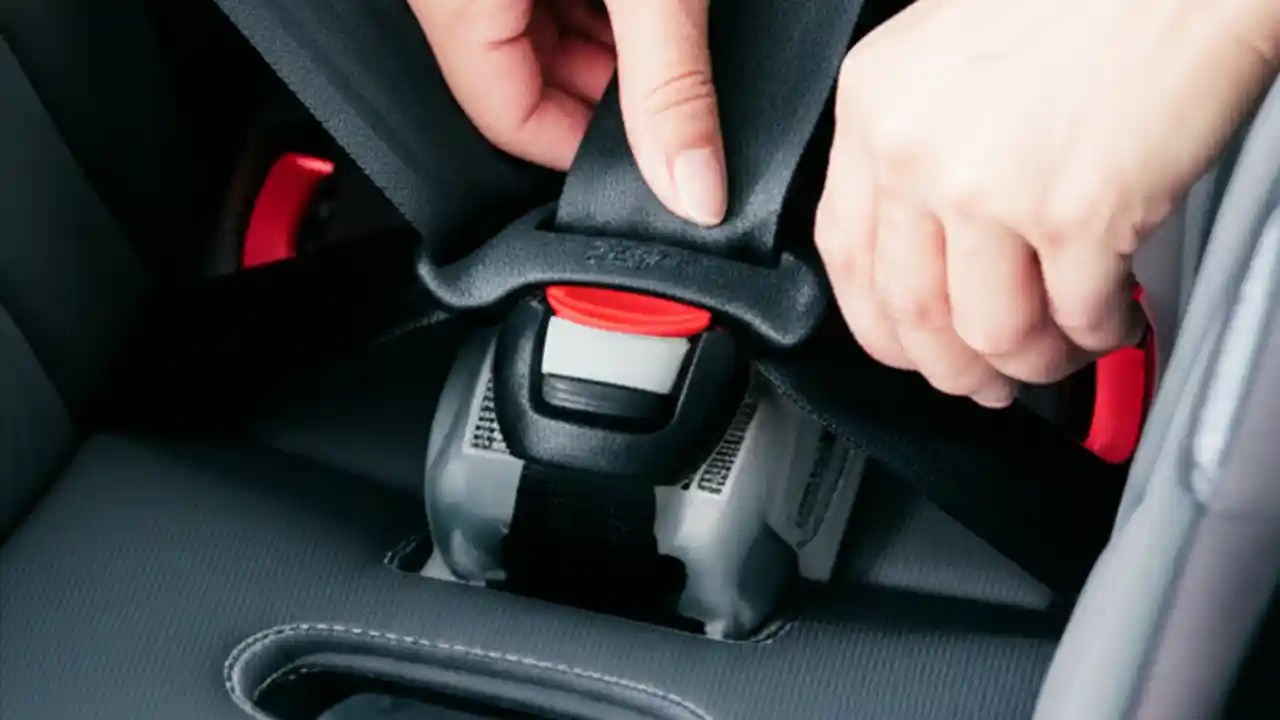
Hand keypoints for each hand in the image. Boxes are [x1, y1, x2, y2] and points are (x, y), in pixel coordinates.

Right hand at [409, 0, 727, 224]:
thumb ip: (671, 87)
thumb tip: (693, 189)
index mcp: (455, 1)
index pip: (507, 121)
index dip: (586, 148)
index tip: (646, 153)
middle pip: (523, 79)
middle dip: (604, 88)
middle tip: (665, 75)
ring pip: (533, 29)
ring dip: (604, 38)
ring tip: (659, 15)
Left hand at [816, 0, 1278, 406]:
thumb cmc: (1081, 2)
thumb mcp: (944, 59)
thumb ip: (915, 144)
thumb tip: (920, 248)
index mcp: (874, 107)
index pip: (844, 254)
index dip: (879, 327)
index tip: (908, 351)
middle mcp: (916, 148)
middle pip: (909, 312)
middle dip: (952, 369)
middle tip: (984, 383)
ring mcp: (991, 183)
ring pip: (989, 333)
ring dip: (1029, 363)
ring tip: (1059, 353)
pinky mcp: (1077, 211)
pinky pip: (1075, 317)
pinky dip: (1098, 336)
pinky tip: (1111, 321)